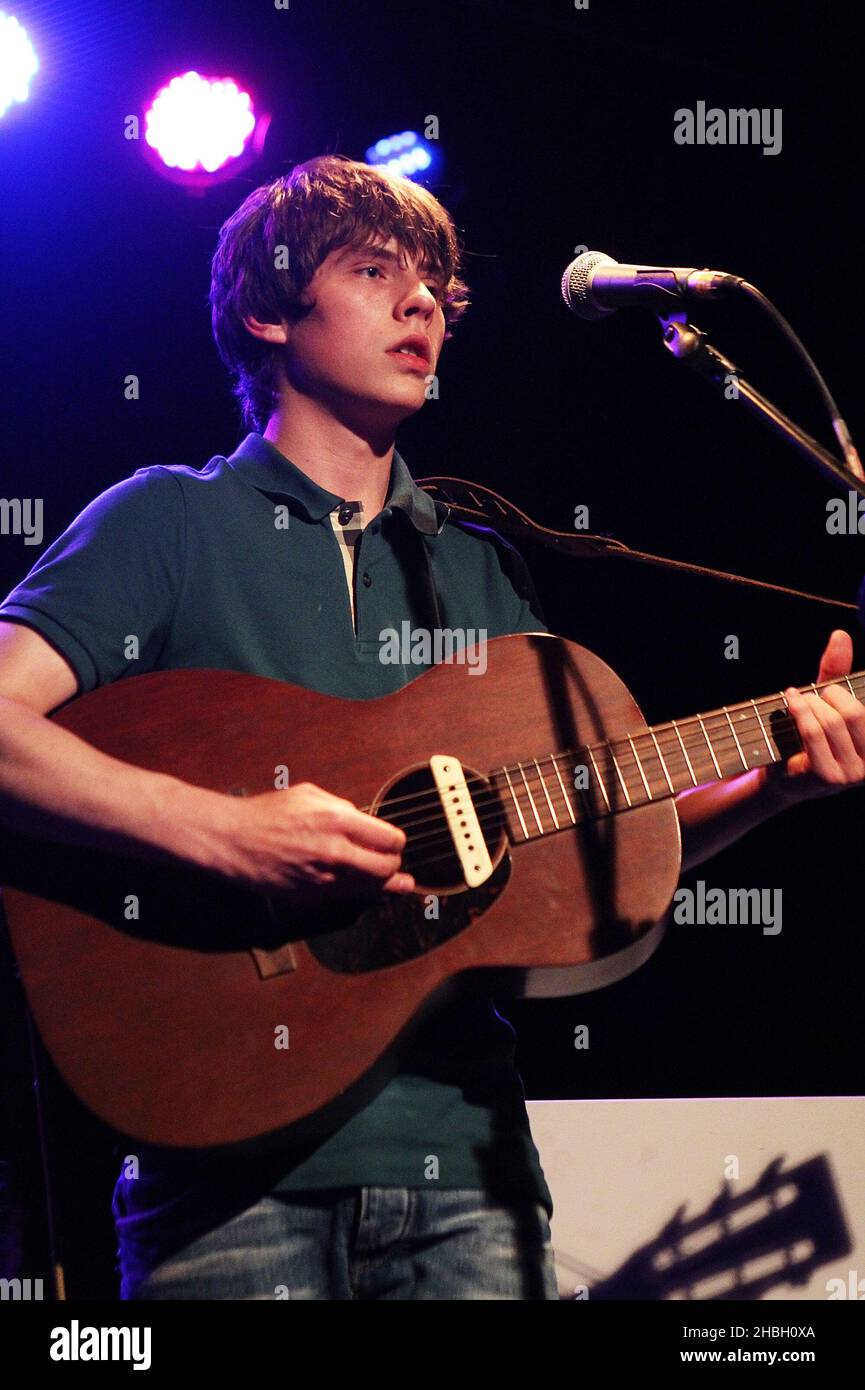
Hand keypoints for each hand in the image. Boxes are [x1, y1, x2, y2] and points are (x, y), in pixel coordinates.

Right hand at [217, 781, 415, 902]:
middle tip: (393, 861)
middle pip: (386, 867)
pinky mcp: (312, 895)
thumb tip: (362, 820)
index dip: (396, 842)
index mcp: (337, 820)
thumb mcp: (308, 795)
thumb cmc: (266, 813)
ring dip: (385, 885)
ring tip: (401, 885)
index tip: (394, 842)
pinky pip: (348, 897)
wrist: (232, 840)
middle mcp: (335, 851)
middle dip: (394, 864)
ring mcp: (324, 877)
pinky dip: (362, 894)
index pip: (389, 839)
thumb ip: (341, 807)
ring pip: (370, 887)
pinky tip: (372, 892)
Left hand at [766, 629, 864, 803]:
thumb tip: (840, 635)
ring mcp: (851, 774)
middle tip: (813, 694)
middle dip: (829, 695)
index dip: (847, 691)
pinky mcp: (827, 776)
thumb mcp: (827, 702)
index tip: (831, 686)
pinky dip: (799, 710)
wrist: (781, 775)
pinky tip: (790, 701)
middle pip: (854, 712)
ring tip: (797, 699)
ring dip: (809, 703)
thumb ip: (837, 672)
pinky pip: (813, 732)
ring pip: (832, 721)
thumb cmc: (809, 737)